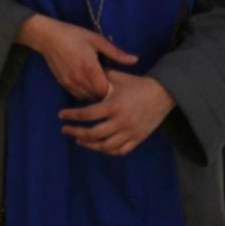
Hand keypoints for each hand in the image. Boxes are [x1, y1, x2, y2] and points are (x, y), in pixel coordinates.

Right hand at [17, 14, 137, 101]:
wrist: (46, 36)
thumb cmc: (73, 35)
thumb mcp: (96, 40)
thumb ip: (116, 53)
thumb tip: (135, 60)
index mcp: (90, 67)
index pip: (106, 90)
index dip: (113, 90)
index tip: (118, 85)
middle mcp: (79, 78)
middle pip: (97, 96)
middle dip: (106, 94)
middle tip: (112, 87)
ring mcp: (70, 82)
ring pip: (88, 98)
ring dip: (95, 95)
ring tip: (100, 86)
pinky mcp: (63, 83)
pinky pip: (78, 95)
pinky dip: (85, 93)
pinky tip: (89, 84)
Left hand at [60, 71, 174, 154]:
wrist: (163, 94)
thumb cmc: (137, 84)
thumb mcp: (117, 78)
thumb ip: (99, 79)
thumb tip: (82, 75)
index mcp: (114, 105)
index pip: (87, 114)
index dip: (72, 116)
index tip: (61, 115)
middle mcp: (121, 121)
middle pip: (93, 133)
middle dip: (76, 132)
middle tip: (66, 130)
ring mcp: (130, 132)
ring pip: (106, 146)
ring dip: (90, 144)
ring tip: (79, 140)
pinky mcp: (138, 138)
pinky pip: (120, 150)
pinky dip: (107, 150)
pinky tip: (98, 146)